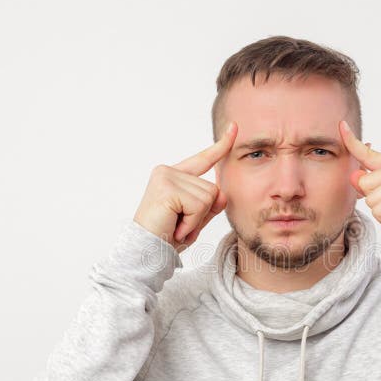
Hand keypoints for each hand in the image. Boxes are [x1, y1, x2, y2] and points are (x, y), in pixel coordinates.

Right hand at [133, 122, 237, 253]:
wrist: (146, 253)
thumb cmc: (167, 238)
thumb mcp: (195, 220)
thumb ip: (210, 205)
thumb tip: (223, 193)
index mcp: (175, 176)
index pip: (204, 159)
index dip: (221, 145)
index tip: (235, 127)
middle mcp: (168, 171)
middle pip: (212, 188)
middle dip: (201, 214)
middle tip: (179, 225)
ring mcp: (166, 177)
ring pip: (208, 197)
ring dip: (196, 220)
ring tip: (176, 226)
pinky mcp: (167, 188)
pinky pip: (199, 205)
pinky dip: (191, 222)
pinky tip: (174, 227)